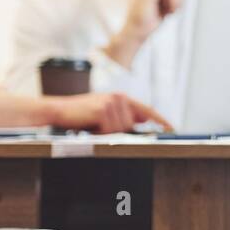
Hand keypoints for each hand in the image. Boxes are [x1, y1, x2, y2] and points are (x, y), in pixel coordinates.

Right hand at [48, 92, 170, 133]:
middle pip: (131, 125)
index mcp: (121, 97)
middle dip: (118, 131)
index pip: (146, 109)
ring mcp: (111, 102)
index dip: (160, 120)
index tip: (172, 128)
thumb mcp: (104, 112)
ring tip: (93, 125)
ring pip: (121, 129)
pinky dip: (99, 132)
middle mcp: (119, 97)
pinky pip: (110, 130)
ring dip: (107, 132)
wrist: (58, 111)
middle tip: (99, 127)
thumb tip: (143, 119)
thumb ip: (123, 114)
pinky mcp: (103, 109)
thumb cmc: (81, 115)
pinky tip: (90, 125)